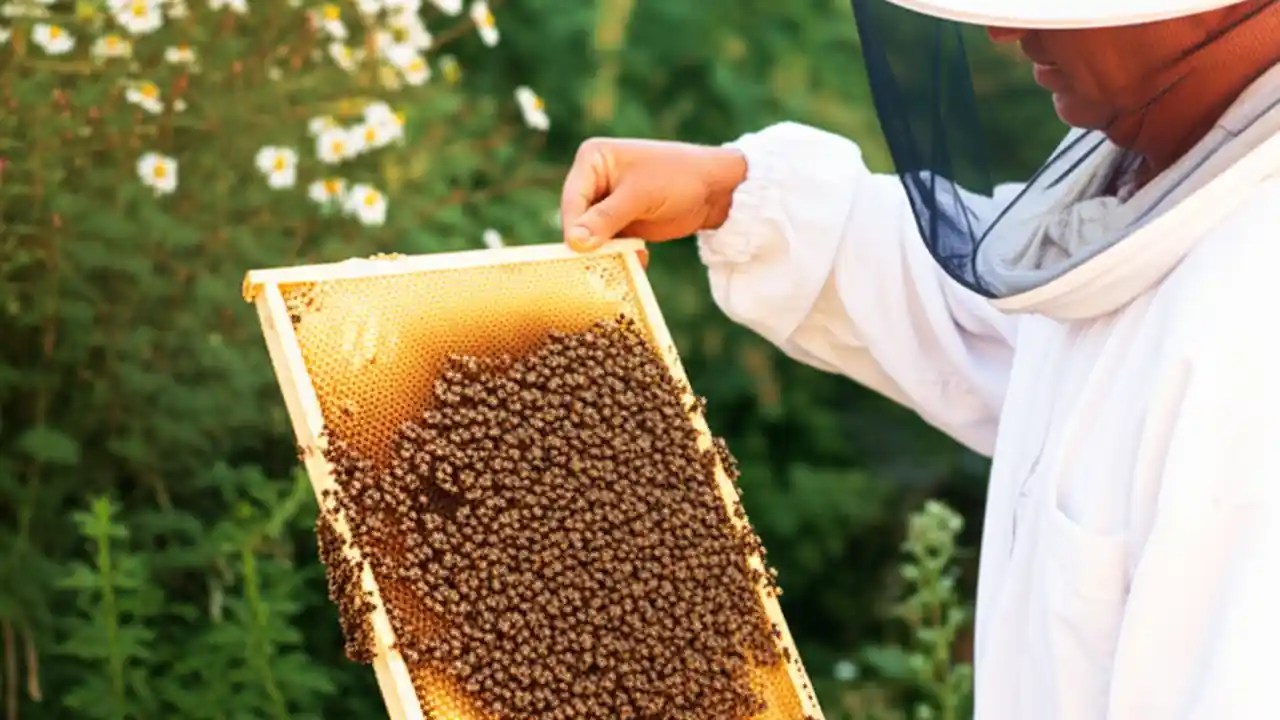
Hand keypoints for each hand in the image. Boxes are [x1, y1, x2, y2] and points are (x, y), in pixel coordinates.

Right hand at [560, 138, 747, 252]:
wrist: (716, 188)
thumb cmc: (678, 177)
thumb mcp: (640, 196)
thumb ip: (605, 219)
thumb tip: (574, 242)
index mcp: (592, 160)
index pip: (572, 200)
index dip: (573, 228)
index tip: (579, 253)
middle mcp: (595, 180)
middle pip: (578, 220)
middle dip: (590, 244)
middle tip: (599, 268)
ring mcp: (608, 203)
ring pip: (593, 236)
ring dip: (608, 254)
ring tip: (628, 263)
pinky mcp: (623, 222)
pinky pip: (612, 244)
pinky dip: (622, 256)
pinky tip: (640, 261)